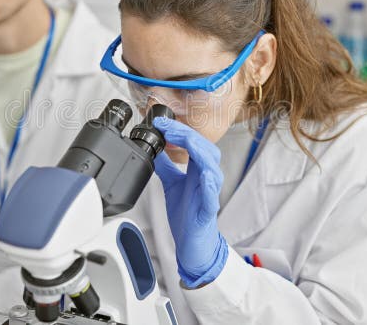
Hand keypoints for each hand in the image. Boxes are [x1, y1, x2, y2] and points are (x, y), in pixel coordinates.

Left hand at [152, 117, 227, 287]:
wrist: (193, 244)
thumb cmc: (188, 215)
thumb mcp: (172, 184)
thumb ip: (165, 166)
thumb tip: (154, 149)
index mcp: (198, 170)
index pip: (193, 142)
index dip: (178, 130)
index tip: (159, 123)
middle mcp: (207, 178)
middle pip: (205, 148)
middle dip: (186, 135)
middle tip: (167, 127)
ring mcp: (209, 193)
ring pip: (212, 167)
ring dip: (200, 152)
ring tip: (188, 142)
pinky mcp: (208, 210)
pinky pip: (213, 196)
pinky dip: (210, 184)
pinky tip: (205, 176)